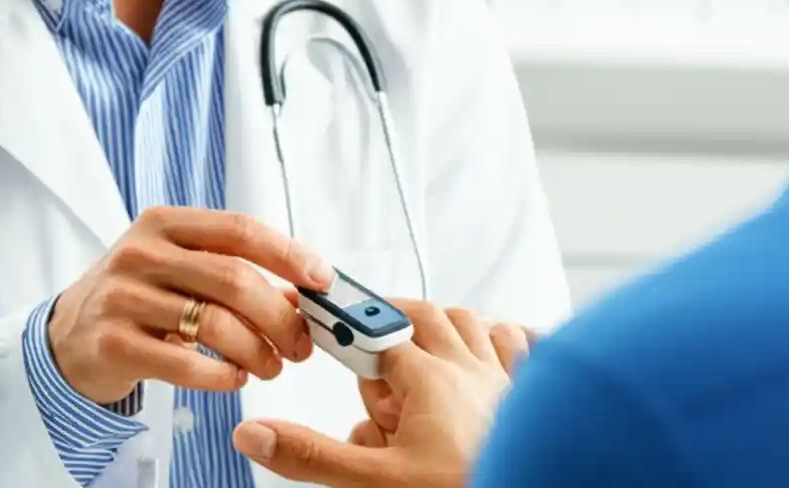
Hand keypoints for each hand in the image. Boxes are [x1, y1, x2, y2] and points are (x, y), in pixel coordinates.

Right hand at [48, 207, 335, 404]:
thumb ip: (237, 272)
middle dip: (280, 317)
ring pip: (215, 324)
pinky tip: (233, 378)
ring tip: (271, 366)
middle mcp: (141, 253)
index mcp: (165, 224)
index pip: (239, 229)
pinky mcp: (114, 343)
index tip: (322, 280)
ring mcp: (123, 297)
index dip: (287, 254)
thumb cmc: (140, 295)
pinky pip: (186, 364)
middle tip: (301, 345)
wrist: (69, 335)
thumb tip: (306, 292)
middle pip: (234, 279)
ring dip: (258, 351)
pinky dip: (222, 376)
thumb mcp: (181, 268)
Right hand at [232, 301, 530, 487]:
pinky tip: (487, 357)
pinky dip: (499, 340)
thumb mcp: (377, 482)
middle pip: (422, 318)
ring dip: (443, 331)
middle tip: (371, 363)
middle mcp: (469, 368)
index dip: (345, 334)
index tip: (320, 323)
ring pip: (470, 323)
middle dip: (390, 332)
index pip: (373, 336)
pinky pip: (518, 343)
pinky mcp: (530, 394)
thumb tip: (258, 434)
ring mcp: (504, 377)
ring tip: (420, 363)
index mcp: (429, 380)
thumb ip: (315, 455)